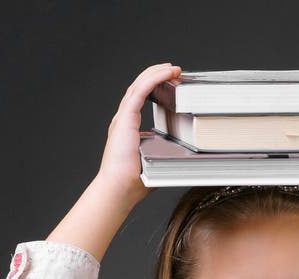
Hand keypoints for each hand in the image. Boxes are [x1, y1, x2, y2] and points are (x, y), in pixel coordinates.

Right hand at [96, 62, 181, 204]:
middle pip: (138, 87)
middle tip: (173, 70)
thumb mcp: (153, 164)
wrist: (118, 189)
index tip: (168, 81)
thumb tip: (180, 159)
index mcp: (127, 128)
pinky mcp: (125, 119)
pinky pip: (141, 91)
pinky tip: (166, 73)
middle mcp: (123, 120)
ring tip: (172, 68)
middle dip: (155, 75)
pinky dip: (154, 79)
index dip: (152, 86)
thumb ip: (163, 156)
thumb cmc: (133, 184)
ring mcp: (123, 118)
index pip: (138, 99)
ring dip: (156, 73)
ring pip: (139, 85)